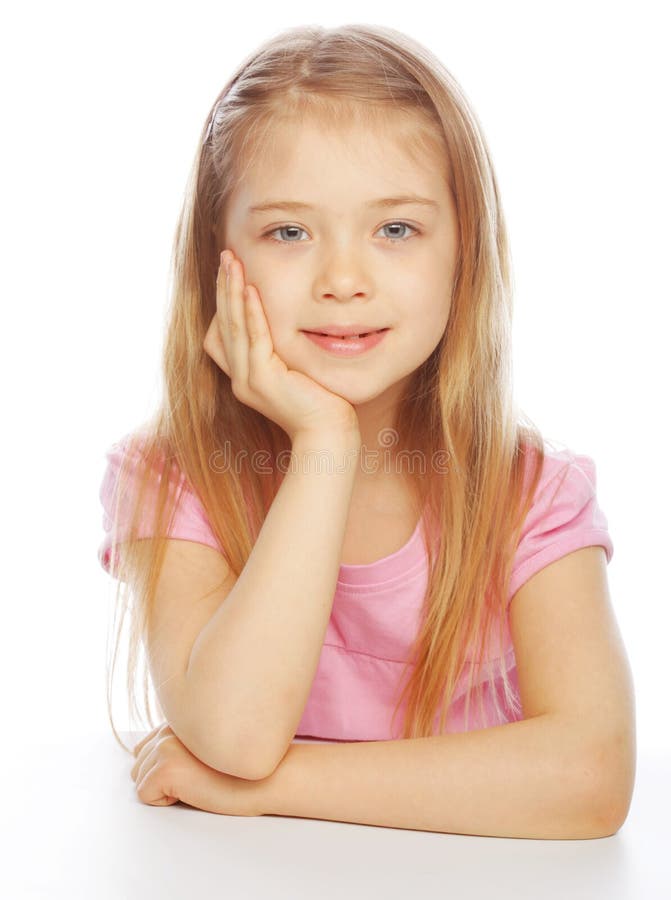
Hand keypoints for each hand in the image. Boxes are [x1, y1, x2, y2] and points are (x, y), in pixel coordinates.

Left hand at [130, 722, 266, 815]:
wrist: (267, 778)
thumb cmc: (242, 770)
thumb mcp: (208, 748)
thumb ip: (182, 744)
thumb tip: (156, 761)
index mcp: (180, 721)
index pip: (146, 746)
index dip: (164, 767)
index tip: (191, 771)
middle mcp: (170, 728)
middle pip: (138, 763)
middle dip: (158, 778)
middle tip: (194, 779)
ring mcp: (166, 746)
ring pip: (139, 779)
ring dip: (162, 789)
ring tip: (195, 783)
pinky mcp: (166, 768)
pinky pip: (145, 794)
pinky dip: (164, 801)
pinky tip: (192, 791)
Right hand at [203, 249, 360, 444]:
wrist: (329, 435)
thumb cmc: (323, 404)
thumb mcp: (299, 371)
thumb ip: (287, 350)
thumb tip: (294, 322)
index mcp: (246, 376)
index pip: (222, 332)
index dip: (224, 301)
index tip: (230, 271)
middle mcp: (241, 378)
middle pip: (222, 324)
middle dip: (223, 287)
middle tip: (226, 255)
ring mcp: (249, 381)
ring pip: (233, 327)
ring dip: (231, 291)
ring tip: (231, 262)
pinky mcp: (264, 380)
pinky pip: (253, 339)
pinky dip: (250, 312)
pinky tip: (250, 289)